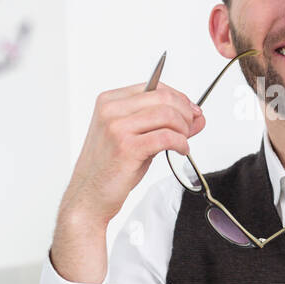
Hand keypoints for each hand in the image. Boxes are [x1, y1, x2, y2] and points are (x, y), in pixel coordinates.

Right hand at [50, 80, 203, 282]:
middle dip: (185, 112)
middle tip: (192, 126)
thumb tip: (196, 116)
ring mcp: (117, 128)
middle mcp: (110, 110)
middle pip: (163, 97)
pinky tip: (181, 150)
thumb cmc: (109, 168)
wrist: (88, 196)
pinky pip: (166, 137)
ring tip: (184, 141)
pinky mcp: (126, 147)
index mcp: (109, 101)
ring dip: (184, 128)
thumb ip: (163, 124)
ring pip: (167, 115)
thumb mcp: (135, 137)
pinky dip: (181, 143)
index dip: (179, 97)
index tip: (191, 111)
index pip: (153, 86)